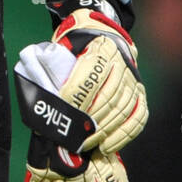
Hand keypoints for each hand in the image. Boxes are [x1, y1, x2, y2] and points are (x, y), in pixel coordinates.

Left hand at [16, 7, 146, 153]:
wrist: (102, 35)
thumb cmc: (76, 45)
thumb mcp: (64, 47)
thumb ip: (57, 68)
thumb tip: (41, 99)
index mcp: (101, 48)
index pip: (90, 73)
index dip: (76, 92)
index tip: (62, 108)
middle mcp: (122, 64)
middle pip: (108, 96)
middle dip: (88, 119)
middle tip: (73, 136)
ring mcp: (133, 80)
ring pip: (122, 109)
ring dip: (103, 130)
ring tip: (86, 144)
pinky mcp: (139, 94)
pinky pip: (137, 117)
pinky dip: (123, 134)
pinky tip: (107, 146)